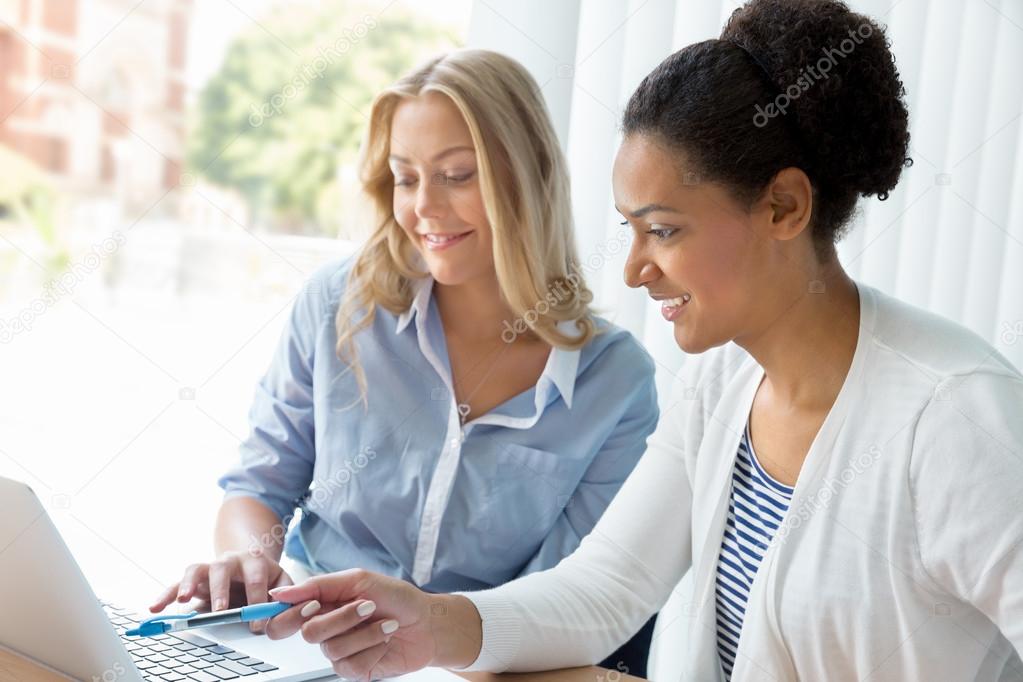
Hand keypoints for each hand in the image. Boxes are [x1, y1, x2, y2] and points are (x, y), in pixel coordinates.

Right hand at [148, 548, 291, 632]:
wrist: (249, 559)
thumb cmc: (265, 575)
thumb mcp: (281, 580)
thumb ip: (285, 594)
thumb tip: (283, 609)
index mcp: (254, 560)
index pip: (256, 579)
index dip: (257, 601)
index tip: (257, 622)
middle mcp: (230, 560)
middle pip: (223, 569)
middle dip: (221, 590)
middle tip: (220, 610)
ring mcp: (210, 566)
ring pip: (196, 570)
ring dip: (187, 584)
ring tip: (182, 600)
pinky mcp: (195, 577)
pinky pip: (176, 583)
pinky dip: (165, 595)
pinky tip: (155, 607)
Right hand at [265, 569, 479, 679]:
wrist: (428, 623)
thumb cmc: (397, 598)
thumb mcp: (359, 580)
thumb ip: (318, 585)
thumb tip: (280, 594)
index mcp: (323, 606)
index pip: (286, 616)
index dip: (290, 614)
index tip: (313, 605)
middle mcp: (328, 630)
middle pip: (308, 633)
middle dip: (341, 618)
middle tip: (365, 607)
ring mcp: (340, 652)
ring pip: (333, 648)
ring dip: (366, 632)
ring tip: (386, 623)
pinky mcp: (354, 670)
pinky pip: (350, 664)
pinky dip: (373, 647)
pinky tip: (386, 639)